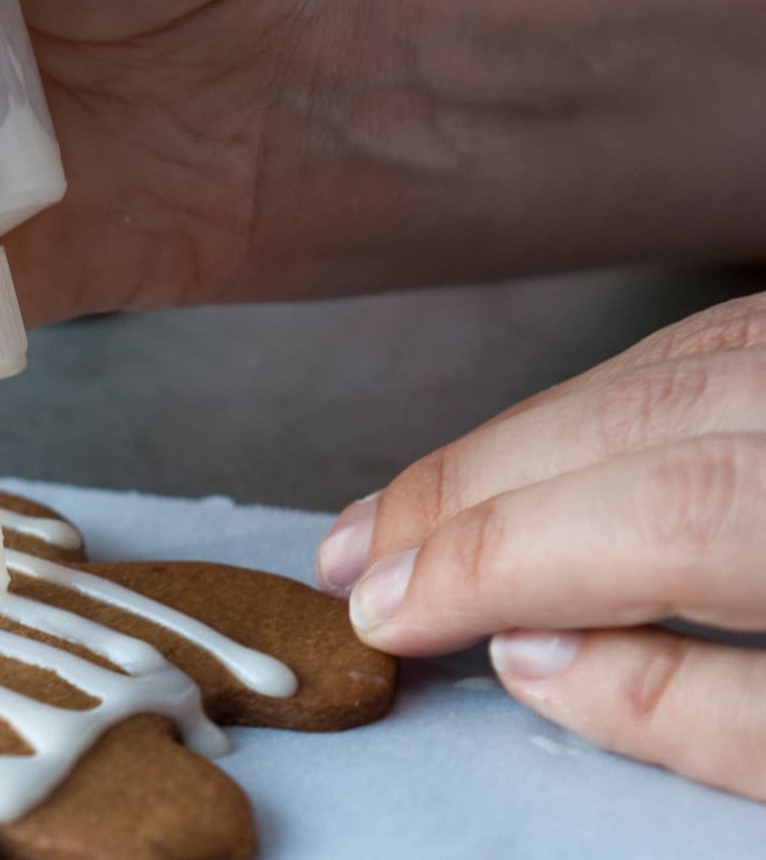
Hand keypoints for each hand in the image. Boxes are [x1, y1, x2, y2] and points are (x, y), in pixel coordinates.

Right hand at [316, 293, 765, 800]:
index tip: (390, 613)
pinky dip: (576, 405)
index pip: (656, 515)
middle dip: (460, 494)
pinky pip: (677, 346)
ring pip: (634, 372)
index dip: (492, 563)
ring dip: (499, 445)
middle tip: (356, 558)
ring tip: (404, 508)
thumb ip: (705, 713)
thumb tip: (530, 659)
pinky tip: (517, 449)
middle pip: (619, 424)